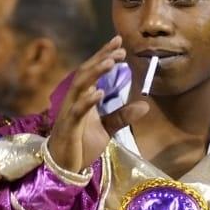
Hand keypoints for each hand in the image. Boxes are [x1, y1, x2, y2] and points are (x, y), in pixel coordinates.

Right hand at [46, 37, 149, 173]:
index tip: (119, 42)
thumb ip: (123, 116)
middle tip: (120, 48)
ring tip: (110, 62)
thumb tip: (146, 105)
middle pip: (86, 72)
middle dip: (101, 58)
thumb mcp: (107, 129)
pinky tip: (99, 92)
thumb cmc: (81, 145)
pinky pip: (77, 110)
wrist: (64, 166)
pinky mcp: (68, 126)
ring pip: (80, 86)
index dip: (104, 55)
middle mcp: (74, 100)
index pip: (93, 71)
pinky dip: (87, 101)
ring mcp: (70, 111)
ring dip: (95, 73)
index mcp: (83, 97)